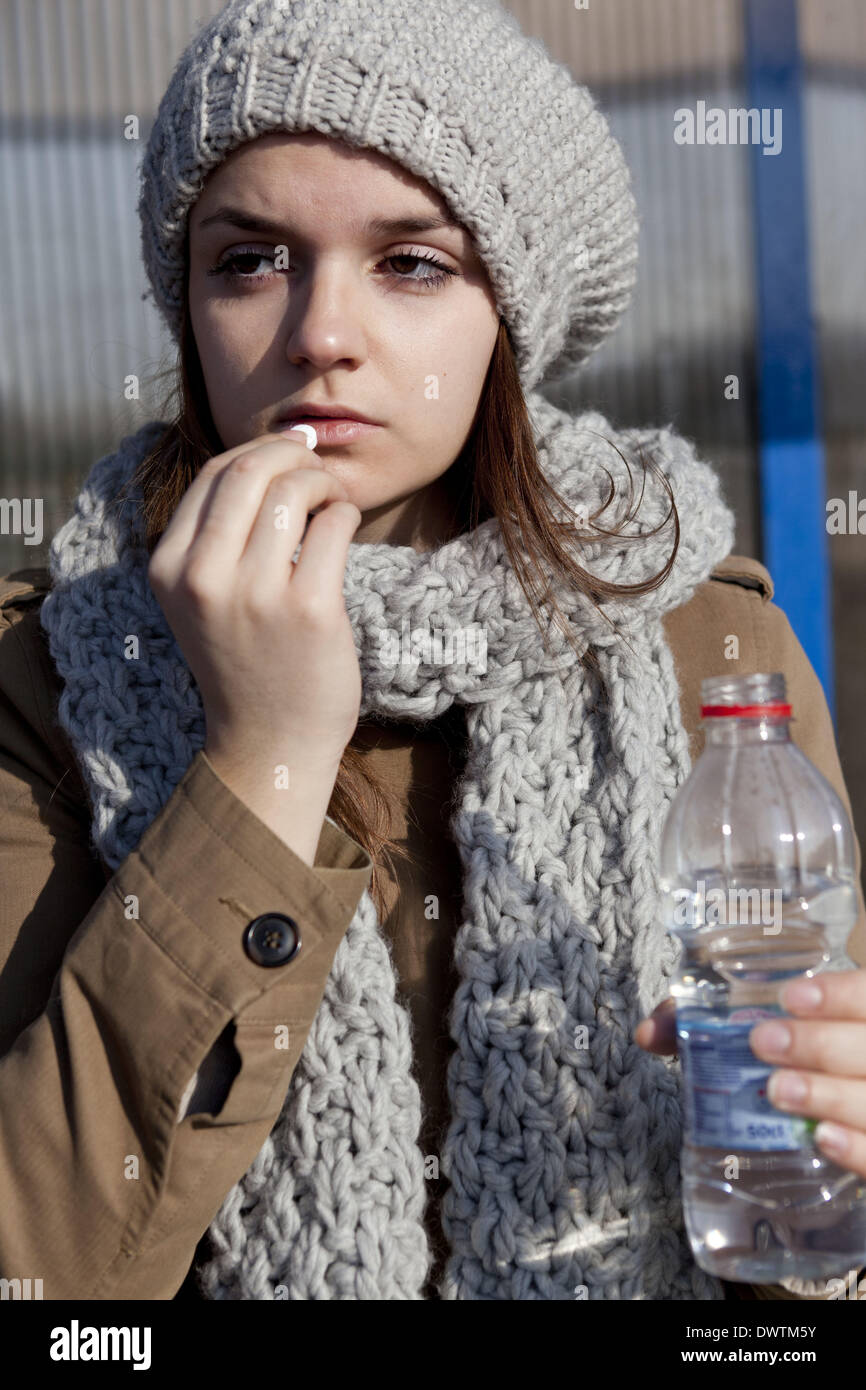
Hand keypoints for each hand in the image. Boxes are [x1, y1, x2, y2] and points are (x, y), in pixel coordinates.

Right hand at [147, 428, 363, 780]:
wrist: (270, 742)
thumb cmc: (246, 660)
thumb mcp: (203, 596)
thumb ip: (220, 531)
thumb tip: (281, 448)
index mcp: (169, 568)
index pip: (212, 475)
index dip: (257, 451)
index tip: (288, 456)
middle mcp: (204, 578)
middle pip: (250, 471)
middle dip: (292, 456)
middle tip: (317, 471)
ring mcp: (256, 595)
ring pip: (293, 491)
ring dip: (323, 483)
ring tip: (333, 502)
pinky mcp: (309, 610)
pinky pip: (333, 526)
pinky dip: (345, 513)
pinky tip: (344, 528)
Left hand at [635, 971, 865, 1176]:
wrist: (823, 1083)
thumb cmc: (786, 1049)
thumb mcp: (754, 1023)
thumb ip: (705, 1021)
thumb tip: (648, 1034)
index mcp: (863, 1011)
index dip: (839, 995)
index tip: (790, 998)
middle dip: (819, 1044)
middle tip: (764, 1043)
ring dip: (829, 1094)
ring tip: (779, 1089)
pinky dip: (856, 1148)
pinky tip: (823, 1137)